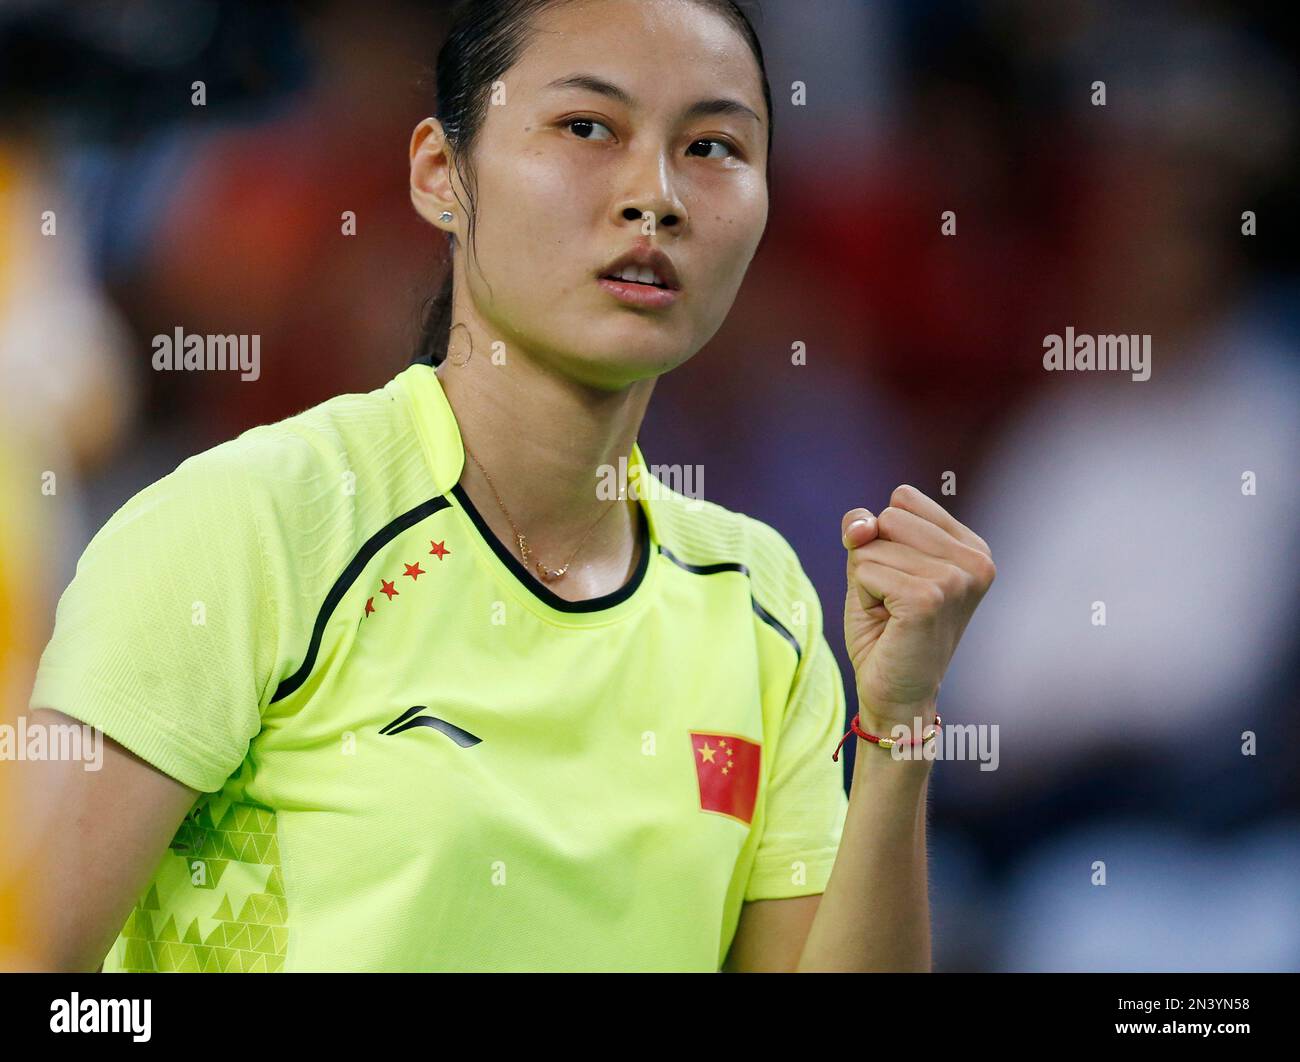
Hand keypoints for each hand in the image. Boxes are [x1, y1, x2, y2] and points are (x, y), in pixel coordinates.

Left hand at [841, 485, 995, 733]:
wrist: (895, 694)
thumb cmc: (886, 630)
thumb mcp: (872, 565)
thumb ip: (866, 529)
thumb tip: (862, 524)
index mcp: (973, 547)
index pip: (903, 499)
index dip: (883, 536)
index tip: (902, 578)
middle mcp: (975, 560)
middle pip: (888, 518)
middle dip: (874, 558)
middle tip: (894, 601)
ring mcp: (956, 579)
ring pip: (873, 546)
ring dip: (868, 582)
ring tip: (893, 614)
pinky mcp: (930, 598)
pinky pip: (865, 570)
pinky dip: (863, 596)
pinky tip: (888, 623)